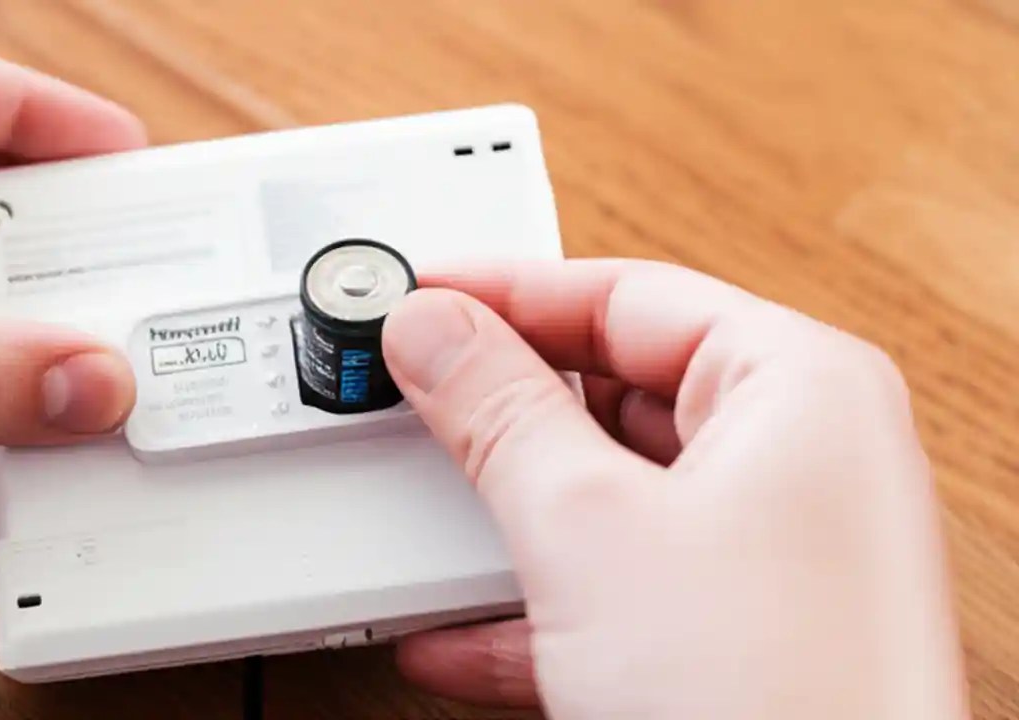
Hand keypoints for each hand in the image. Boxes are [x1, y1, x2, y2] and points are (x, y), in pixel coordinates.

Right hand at [382, 261, 968, 718]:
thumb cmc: (769, 701)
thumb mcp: (588, 527)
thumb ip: (497, 411)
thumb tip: (433, 329)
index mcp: (799, 387)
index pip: (625, 294)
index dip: (507, 292)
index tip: (420, 297)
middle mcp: (802, 457)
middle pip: (617, 389)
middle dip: (503, 412)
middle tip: (412, 400)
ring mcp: (775, 550)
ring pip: (612, 494)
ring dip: (511, 516)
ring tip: (427, 511)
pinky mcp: (743, 630)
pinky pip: (622, 580)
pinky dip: (540, 599)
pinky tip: (457, 630)